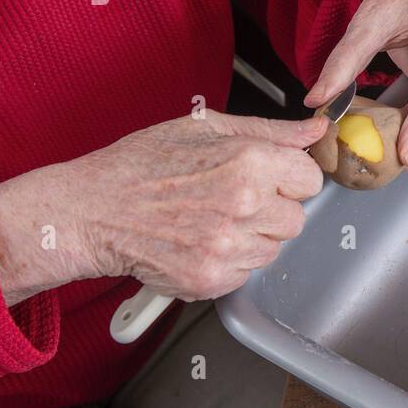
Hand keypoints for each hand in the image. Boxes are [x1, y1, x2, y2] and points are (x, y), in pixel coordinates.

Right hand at [0, 111, 327, 304]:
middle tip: (230, 200)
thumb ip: (271, 131)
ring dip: (251, 238)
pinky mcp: (212, 279)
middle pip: (296, 218)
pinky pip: (245, 274)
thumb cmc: (143, 165)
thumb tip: (316, 130)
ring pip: (272, 249)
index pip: (310, 180)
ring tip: (209, 220)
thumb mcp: (206, 128)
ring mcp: (229, 247)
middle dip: (271, 210)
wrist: (92, 210)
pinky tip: (198, 242)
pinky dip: (228, 262)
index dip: (290, 179)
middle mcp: (245, 205)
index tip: (269, 179)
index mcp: (250, 162)